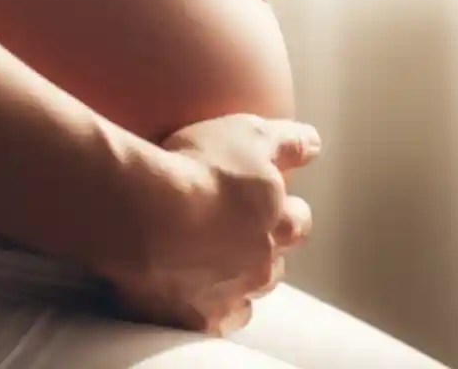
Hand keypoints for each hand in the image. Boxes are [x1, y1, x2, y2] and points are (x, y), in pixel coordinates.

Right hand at [107, 114, 319, 335]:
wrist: (143, 213)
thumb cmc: (198, 169)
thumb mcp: (249, 135)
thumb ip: (287, 142)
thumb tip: (313, 145)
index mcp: (278, 223)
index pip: (296, 222)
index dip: (284, 211)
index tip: (267, 203)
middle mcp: (261, 265)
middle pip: (273, 266)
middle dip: (262, 252)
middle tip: (234, 235)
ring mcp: (228, 297)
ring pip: (243, 297)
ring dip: (233, 282)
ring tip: (206, 264)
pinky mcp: (192, 319)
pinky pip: (207, 321)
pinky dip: (201, 306)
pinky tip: (185, 290)